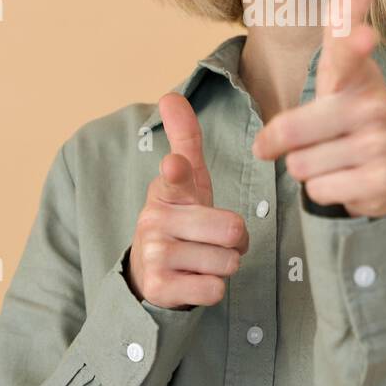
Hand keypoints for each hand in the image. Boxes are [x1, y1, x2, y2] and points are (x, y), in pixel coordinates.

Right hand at [126, 93, 248, 308]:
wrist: (150, 273)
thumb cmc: (180, 220)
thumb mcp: (186, 181)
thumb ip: (185, 139)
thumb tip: (171, 95)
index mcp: (166, 189)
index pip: (175, 177)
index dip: (178, 173)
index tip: (175, 166)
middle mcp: (154, 220)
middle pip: (233, 230)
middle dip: (235, 241)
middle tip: (213, 240)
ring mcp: (154, 255)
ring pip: (228, 262)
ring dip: (224, 265)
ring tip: (202, 259)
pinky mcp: (159, 288)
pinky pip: (215, 290)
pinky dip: (212, 289)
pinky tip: (193, 281)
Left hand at [251, 0, 385, 217]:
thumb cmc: (352, 117)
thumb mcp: (341, 72)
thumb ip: (339, 28)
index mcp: (358, 73)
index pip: (348, 52)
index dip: (353, 42)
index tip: (365, 35)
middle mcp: (376, 104)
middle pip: (291, 130)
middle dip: (286, 144)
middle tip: (314, 140)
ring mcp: (382, 143)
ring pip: (300, 165)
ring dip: (308, 169)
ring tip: (336, 160)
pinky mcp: (384, 181)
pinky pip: (319, 191)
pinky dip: (325, 192)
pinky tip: (349, 181)